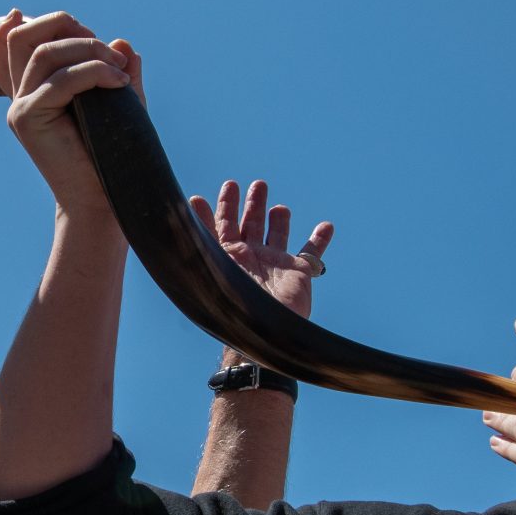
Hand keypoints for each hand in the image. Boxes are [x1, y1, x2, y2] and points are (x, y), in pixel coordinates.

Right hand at [0, 9, 140, 217]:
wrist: (104, 202)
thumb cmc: (114, 157)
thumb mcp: (120, 105)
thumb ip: (119, 71)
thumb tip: (122, 42)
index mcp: (34, 95)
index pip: (8, 54)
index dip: (8, 30)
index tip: (20, 13)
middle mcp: (21, 99)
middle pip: (24, 38)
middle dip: (66, 26)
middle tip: (105, 47)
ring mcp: (20, 109)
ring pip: (44, 52)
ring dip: (88, 49)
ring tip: (119, 69)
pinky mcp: (28, 119)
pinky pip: (61, 79)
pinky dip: (94, 72)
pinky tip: (119, 81)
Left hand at [189, 179, 332, 318]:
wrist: (262, 330)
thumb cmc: (232, 300)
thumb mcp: (210, 261)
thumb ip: (203, 232)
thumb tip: (189, 200)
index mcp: (228, 255)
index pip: (222, 225)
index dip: (224, 207)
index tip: (228, 187)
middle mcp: (251, 258)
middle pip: (251, 225)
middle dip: (252, 204)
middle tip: (256, 184)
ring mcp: (275, 264)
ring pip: (278, 235)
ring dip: (279, 219)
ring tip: (278, 207)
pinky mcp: (299, 272)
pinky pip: (312, 253)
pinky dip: (320, 240)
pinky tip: (326, 226)